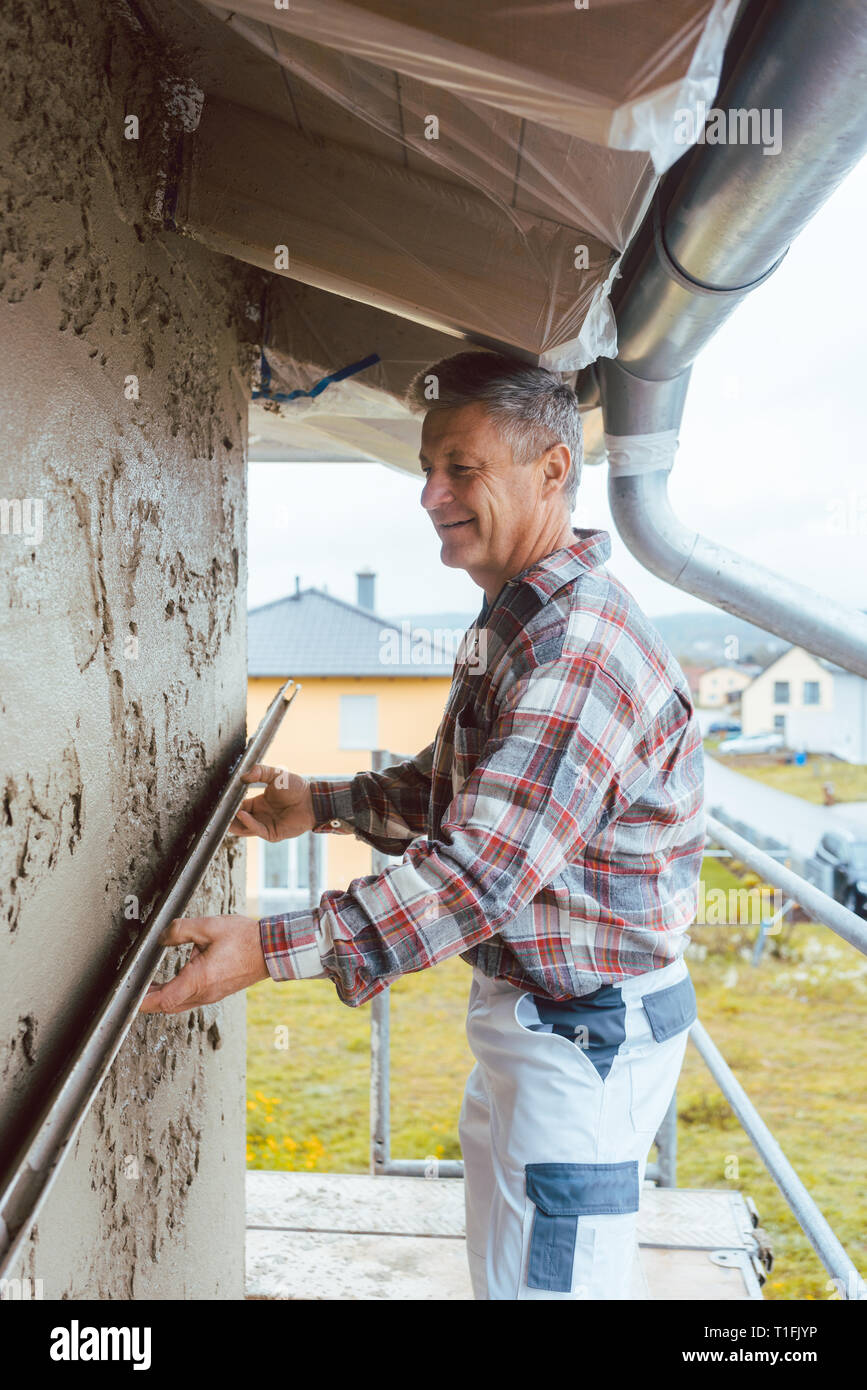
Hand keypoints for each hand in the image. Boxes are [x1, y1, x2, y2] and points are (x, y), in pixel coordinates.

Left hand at [138, 915, 269, 1014]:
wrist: (271, 949)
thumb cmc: (245, 939)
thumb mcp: (209, 926)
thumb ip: (180, 929)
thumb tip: (161, 937)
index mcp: (200, 979)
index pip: (163, 1000)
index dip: (142, 1001)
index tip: (128, 999)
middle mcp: (204, 993)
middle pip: (168, 1006)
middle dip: (148, 1000)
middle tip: (133, 990)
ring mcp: (212, 995)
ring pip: (179, 1004)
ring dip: (161, 997)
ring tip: (148, 986)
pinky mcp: (217, 992)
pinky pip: (191, 999)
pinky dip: (176, 994)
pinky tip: (173, 982)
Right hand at [228, 763, 314, 840]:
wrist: (312, 800)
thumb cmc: (296, 788)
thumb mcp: (276, 774)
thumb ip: (260, 771)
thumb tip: (244, 775)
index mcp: (259, 804)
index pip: (239, 806)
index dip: (230, 804)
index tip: (221, 800)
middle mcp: (260, 816)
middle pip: (238, 819)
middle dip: (228, 816)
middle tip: (218, 810)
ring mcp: (265, 826)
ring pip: (244, 828)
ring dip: (234, 822)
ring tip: (225, 814)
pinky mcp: (272, 834)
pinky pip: (256, 830)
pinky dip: (247, 822)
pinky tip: (241, 814)